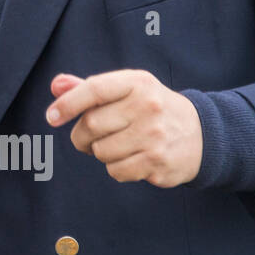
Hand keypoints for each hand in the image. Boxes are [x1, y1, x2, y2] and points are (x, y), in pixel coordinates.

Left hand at [46, 70, 202, 186]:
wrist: (203, 134)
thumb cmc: (152, 109)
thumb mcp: (127, 90)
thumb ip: (89, 88)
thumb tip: (56, 85)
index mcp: (137, 83)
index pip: (94, 89)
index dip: (67, 104)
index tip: (51, 118)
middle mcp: (148, 106)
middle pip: (90, 125)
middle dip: (83, 135)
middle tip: (91, 137)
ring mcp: (155, 136)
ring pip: (101, 152)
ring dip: (101, 153)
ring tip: (121, 145)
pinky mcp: (158, 162)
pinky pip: (116, 171)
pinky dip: (117, 168)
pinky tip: (134, 158)